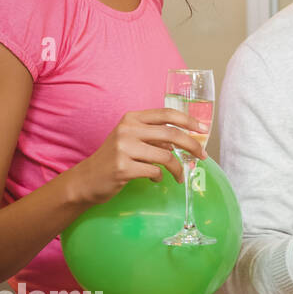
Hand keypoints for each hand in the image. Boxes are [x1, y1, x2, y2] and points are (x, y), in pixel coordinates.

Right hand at [68, 108, 208, 205]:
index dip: (189, 120)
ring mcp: (124, 148)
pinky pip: (155, 171)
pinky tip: (155, 179)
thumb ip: (155, 136)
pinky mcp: (123, 168)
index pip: (167, 114)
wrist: (87, 179)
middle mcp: (128, 130)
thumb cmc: (116, 158)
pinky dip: (160, 177)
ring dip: (178, 169)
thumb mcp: (132, 139)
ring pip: (166, 156)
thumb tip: (187, 139)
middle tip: (203, 156)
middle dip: (193, 146)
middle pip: (172, 134)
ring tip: (179, 176)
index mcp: (132, 118)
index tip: (204, 129)